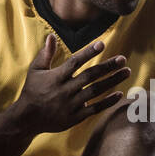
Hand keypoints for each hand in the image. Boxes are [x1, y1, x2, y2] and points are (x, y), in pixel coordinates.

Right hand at [14, 36, 130, 132]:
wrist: (27, 119)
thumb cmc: (32, 91)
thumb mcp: (35, 70)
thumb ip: (46, 54)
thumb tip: (51, 36)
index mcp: (56, 77)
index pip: (75, 62)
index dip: (88, 53)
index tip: (102, 44)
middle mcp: (65, 90)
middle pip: (90, 76)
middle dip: (107, 67)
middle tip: (122, 59)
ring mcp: (71, 104)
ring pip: (95, 91)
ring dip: (112, 81)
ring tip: (126, 72)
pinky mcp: (75, 117)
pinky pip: (94, 109)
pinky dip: (107, 102)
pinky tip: (120, 94)